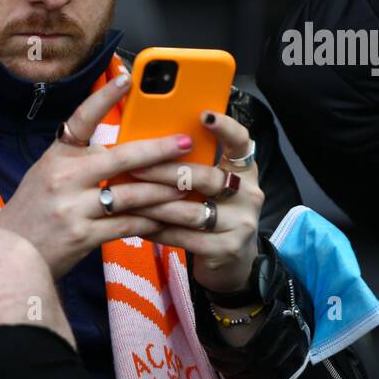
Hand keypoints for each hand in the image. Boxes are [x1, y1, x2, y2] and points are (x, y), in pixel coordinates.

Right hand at [0, 69, 194, 279]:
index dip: (105, 97)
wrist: (7, 256)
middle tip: (185, 143)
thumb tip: (129, 153)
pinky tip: (167, 217)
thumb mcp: (49, 175)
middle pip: (121, 157)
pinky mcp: (82, 236)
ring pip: (131, 194)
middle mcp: (63, 178)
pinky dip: (150, 221)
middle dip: (159, 150)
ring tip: (186, 184)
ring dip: (163, 190)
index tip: (127, 78)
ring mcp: (73, 208)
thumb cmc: (35, 211)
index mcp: (57, 157)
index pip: (82, 119)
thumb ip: (83, 162)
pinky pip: (127, 225)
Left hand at [126, 110, 264, 293]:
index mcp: (245, 171)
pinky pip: (185, 237)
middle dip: (166, 172)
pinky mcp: (227, 249)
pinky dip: (158, 230)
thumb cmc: (214, 214)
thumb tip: (149, 142)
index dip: (225, 127)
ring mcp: (241, 223)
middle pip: (206, 177)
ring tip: (128, 199)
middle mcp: (249, 194)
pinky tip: (138, 225)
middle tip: (135, 167)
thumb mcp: (213, 188)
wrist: (234, 263)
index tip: (203, 115)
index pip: (242, 142)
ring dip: (155, 205)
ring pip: (191, 211)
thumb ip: (195, 166)